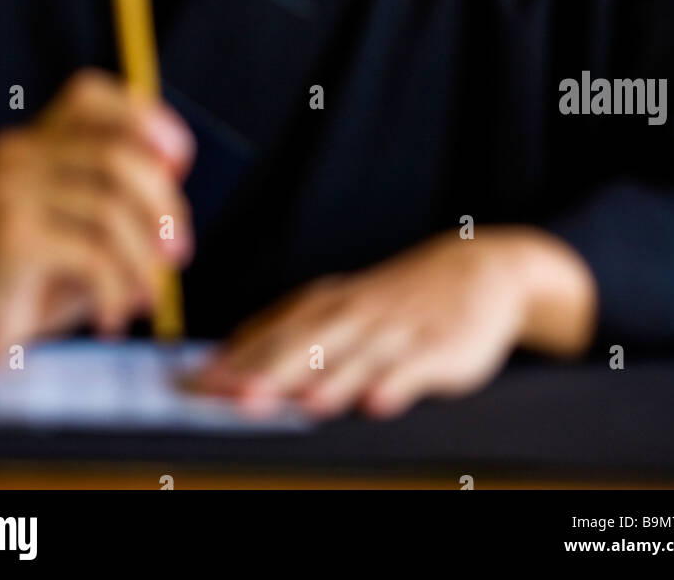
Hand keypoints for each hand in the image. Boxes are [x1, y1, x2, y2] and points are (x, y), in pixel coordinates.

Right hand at [0, 70, 194, 357]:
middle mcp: (16, 153)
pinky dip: (115, 290)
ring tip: (149, 295)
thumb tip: (175, 216)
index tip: (178, 164)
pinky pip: (91, 255)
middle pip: (114, 155)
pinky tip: (112, 318)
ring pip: (109, 209)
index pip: (89, 94)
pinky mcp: (8, 237)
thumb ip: (124, 208)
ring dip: (143, 260)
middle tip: (178, 253)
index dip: (145, 118)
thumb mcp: (85, 233)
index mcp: (34, 139)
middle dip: (162, 204)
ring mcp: (7, 190)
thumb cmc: (35, 275)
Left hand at [188, 227, 597, 417]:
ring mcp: (398, 330)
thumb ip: (289, 334)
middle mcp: (356, 314)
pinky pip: (415, 366)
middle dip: (273, 371)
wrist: (479, 268)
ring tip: (304, 405)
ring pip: (359, 357)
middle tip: (237, 397)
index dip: (234, 362)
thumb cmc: (396, 298)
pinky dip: (397, 383)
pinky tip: (379, 402)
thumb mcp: (340, 306)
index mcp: (326, 304)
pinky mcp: (439, 347)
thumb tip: (227, 363)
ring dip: (332, 380)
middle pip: (308, 344)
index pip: (270, 334)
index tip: (195, 387)